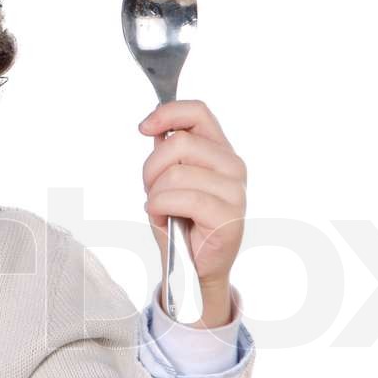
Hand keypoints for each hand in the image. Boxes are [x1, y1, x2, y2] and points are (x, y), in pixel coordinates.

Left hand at [138, 100, 246, 319]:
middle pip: (179, 143)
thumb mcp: (169, 180)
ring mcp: (234, 190)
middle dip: (151, 168)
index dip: (167, 113)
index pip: (198, 112)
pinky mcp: (228, 215)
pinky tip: (162, 218)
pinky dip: (160, 208)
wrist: (194, 265)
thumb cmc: (182, 221)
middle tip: (151, 190)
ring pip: (176, 173)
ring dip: (154, 194)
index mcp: (220, 150)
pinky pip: (182, 199)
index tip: (143, 129)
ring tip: (159, 208)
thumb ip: (168, 153)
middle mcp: (232, 165)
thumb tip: (154, 126)